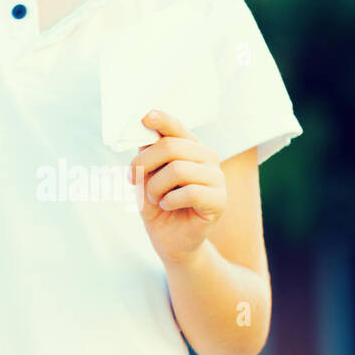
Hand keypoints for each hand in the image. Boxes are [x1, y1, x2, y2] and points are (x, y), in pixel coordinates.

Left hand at [130, 110, 226, 266]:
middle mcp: (207, 157)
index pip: (176, 127)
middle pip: (171, 147)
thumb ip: (148, 151)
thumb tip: (143, 127)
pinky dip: (169, 200)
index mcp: (189, 147)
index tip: (146, 116)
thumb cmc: (157, 203)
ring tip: (155, 197)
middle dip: (144, 163)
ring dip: (155, 186)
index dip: (162, 120)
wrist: (169, 238)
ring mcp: (217, 178)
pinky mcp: (220, 200)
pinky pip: (189, 192)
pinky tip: (168, 206)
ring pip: (178, 170)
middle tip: (134, 179)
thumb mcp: (146, 175)